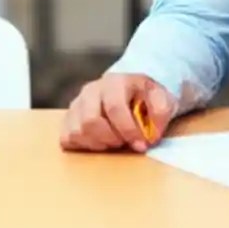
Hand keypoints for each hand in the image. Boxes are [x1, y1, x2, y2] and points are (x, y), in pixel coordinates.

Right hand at [60, 73, 175, 152]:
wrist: (132, 91)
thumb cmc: (145, 97)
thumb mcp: (162, 98)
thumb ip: (161, 112)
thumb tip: (152, 135)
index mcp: (115, 82)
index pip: (114, 108)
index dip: (128, 130)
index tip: (141, 145)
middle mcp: (91, 91)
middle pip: (90, 122)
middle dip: (111, 139)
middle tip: (124, 142)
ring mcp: (76, 105)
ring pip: (78, 132)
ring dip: (99, 144)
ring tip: (114, 141)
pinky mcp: (67, 119)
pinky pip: (67, 139)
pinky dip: (84, 146)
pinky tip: (100, 141)